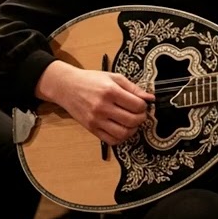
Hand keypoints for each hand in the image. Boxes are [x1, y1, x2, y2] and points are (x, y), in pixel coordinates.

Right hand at [35, 62, 154, 145]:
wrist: (67, 87)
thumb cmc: (91, 80)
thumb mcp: (113, 77)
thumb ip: (133, 88)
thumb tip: (150, 98)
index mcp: (110, 91)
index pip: (137, 105)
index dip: (144, 106)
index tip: (142, 104)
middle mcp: (102, 107)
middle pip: (132, 120)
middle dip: (141, 118)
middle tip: (140, 114)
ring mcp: (96, 120)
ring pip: (123, 133)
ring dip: (133, 130)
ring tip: (132, 122)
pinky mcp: (91, 129)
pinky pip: (111, 140)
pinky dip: (121, 138)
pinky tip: (122, 129)